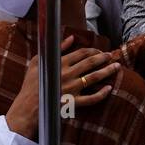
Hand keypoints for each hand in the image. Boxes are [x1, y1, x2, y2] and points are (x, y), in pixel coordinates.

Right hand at [5, 37, 119, 138]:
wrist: (27, 107)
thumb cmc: (30, 84)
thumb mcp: (38, 62)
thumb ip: (55, 49)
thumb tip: (70, 37)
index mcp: (60, 63)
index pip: (82, 53)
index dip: (93, 50)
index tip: (100, 51)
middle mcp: (68, 74)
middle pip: (91, 63)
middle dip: (104, 58)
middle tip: (112, 55)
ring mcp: (71, 88)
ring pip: (94, 77)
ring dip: (107, 71)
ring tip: (117, 66)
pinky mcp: (73, 102)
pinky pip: (91, 99)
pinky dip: (102, 94)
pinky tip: (110, 89)